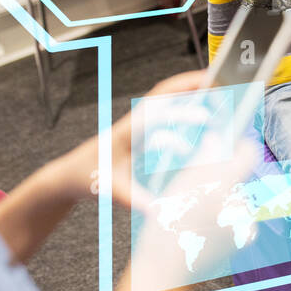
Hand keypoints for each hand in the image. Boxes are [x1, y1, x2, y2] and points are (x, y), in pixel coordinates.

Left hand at [58, 70, 213, 209]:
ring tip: (218, 87)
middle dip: (191, 84)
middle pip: (165, 92)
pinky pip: (167, 110)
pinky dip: (187, 105)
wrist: (71, 173)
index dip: (182, 114)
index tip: (206, 117)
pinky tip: (203, 113)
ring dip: (191, 90)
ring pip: (168, 98)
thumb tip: (158, 211)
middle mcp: (136, 120)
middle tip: (220, 79)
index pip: (158, 114)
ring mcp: (139, 122)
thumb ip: (134, 198)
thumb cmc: (88, 177)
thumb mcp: (111, 189)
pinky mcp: (143, 129)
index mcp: (128, 130)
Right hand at [128, 130, 261, 290]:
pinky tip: (209, 227)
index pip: (249, 154)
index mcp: (220, 184)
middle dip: (224, 180)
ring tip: (199, 215)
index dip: (242, 146)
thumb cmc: (167, 226)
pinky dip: (229, 219)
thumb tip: (216, 140)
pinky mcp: (246, 238)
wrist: (167, 269)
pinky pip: (241, 218)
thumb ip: (204, 159)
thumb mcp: (180, 185)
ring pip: (238, 199)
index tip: (233, 146)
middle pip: (239, 179)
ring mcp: (244, 221)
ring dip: (225, 201)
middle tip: (200, 191)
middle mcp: (238, 202)